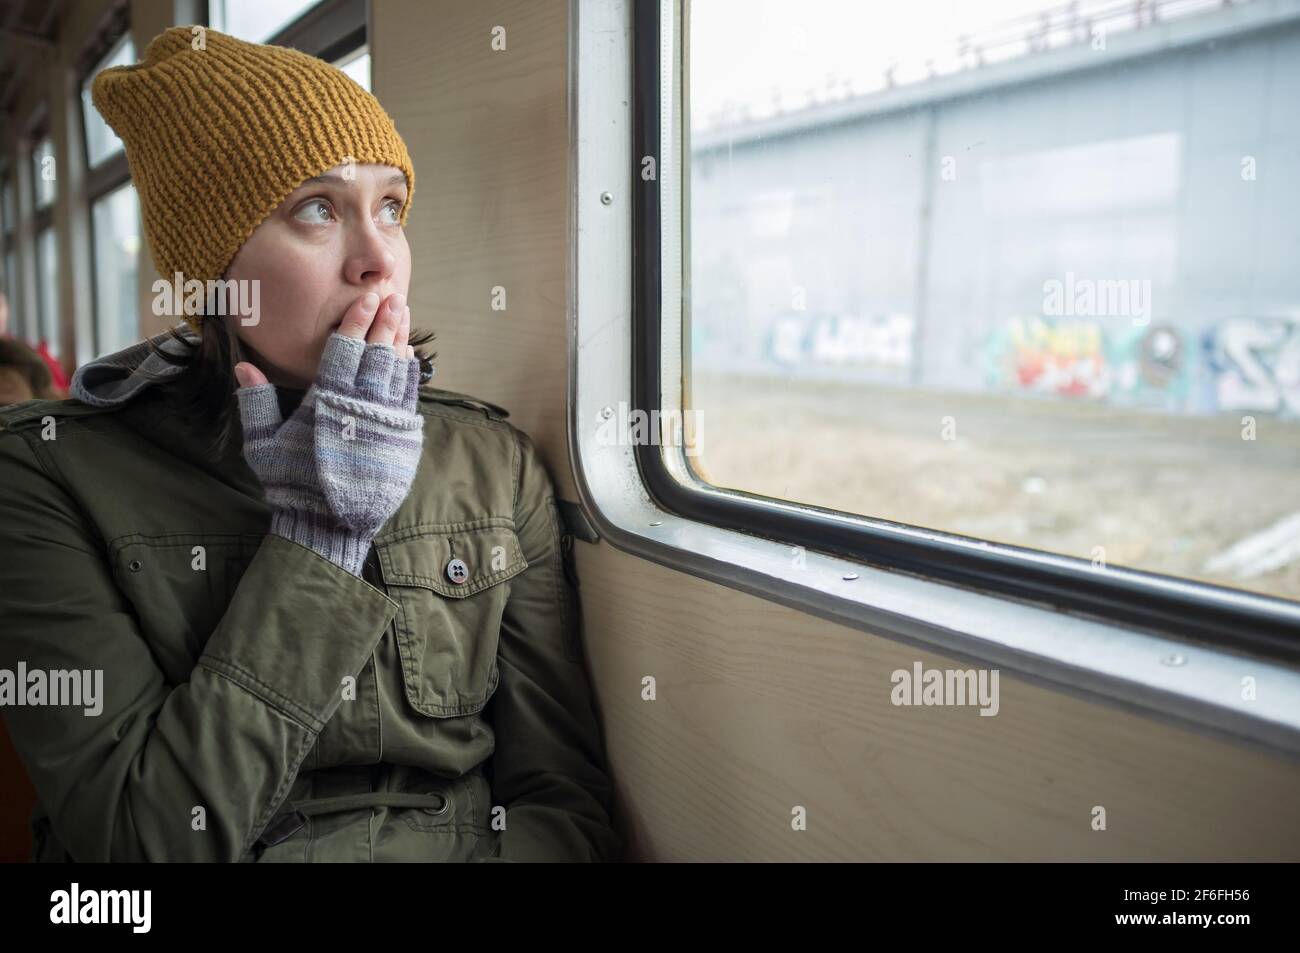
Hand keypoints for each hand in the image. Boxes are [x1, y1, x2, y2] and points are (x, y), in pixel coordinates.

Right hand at [234, 292, 423, 575]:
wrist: (329, 526)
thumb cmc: (292, 485)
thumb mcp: (263, 444)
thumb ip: (254, 402)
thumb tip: (243, 364)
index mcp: (327, 404)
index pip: (345, 351)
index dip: (357, 321)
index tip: (366, 296)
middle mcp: (361, 409)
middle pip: (377, 354)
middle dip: (385, 321)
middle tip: (393, 295)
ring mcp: (386, 424)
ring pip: (397, 372)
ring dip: (401, 340)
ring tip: (403, 314)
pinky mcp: (402, 440)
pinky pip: (410, 397)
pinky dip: (410, 373)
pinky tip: (409, 355)